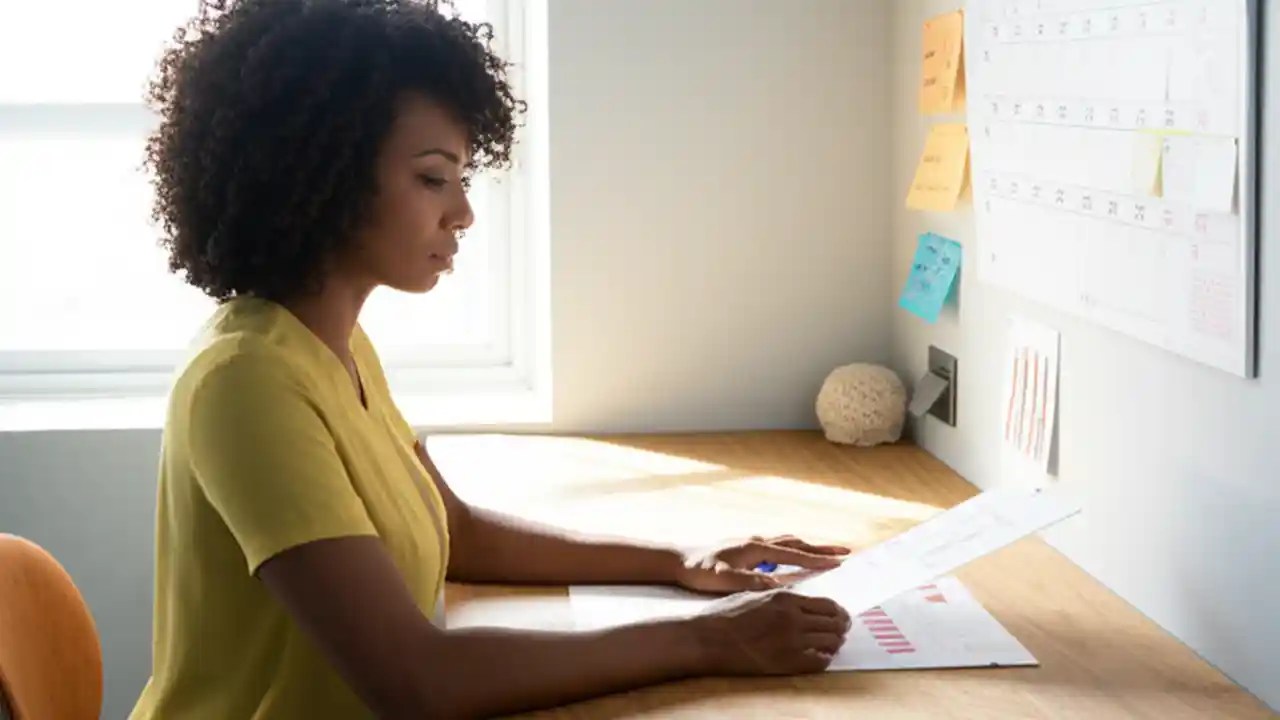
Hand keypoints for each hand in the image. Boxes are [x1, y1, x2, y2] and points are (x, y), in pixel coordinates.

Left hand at [674, 535, 850, 593]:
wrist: (679, 560)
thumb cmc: (700, 572)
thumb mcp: (724, 580)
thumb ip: (750, 582)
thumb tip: (777, 586)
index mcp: (756, 549)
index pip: (794, 555)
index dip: (817, 559)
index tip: (839, 562)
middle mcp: (757, 542)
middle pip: (796, 543)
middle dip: (821, 548)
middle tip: (845, 551)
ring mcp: (751, 543)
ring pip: (787, 542)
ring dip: (807, 546)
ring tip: (825, 552)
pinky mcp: (746, 549)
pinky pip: (776, 547)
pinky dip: (791, 549)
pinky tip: (790, 558)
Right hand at [692, 589, 850, 675]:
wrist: (708, 638)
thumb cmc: (726, 615)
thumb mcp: (755, 594)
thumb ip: (781, 597)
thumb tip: (800, 601)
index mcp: (786, 598)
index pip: (828, 604)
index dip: (839, 612)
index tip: (840, 617)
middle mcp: (793, 618)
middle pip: (834, 623)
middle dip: (840, 628)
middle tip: (840, 632)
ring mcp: (791, 641)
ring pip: (831, 642)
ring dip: (834, 644)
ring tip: (830, 645)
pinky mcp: (787, 663)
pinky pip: (820, 662)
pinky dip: (824, 659)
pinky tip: (818, 657)